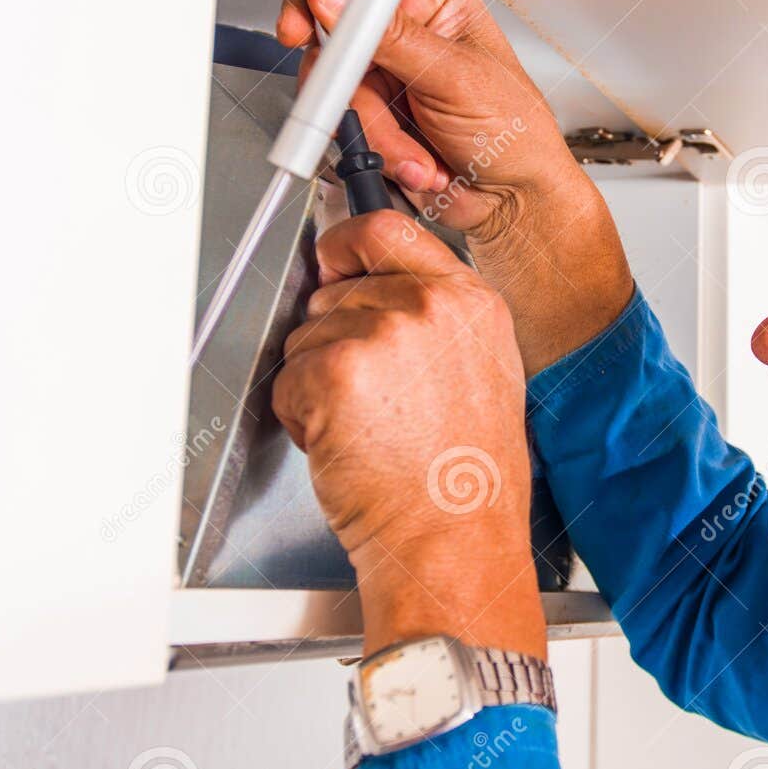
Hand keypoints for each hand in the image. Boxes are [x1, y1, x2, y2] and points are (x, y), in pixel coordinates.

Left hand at [272, 211, 543, 657]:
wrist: (455, 538)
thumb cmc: (466, 480)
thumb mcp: (482, 375)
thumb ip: (436, 322)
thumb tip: (376, 297)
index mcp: (471, 301)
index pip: (386, 230)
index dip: (345, 247)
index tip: (332, 261)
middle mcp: (430, 305)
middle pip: (334, 291)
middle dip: (333, 342)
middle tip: (374, 403)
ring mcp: (382, 333)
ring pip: (305, 338)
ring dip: (316, 385)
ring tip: (368, 430)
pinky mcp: (337, 370)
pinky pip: (285, 381)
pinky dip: (299, 418)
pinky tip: (346, 446)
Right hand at [276, 0, 634, 375]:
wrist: (512, 201)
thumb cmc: (514, 135)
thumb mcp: (454, 77)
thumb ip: (393, 36)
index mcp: (433, 4)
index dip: (322, 4)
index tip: (304, 30)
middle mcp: (406, 38)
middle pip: (335, 48)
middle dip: (358, 96)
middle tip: (381, 117)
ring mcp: (388, 82)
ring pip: (338, 98)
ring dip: (379, 136)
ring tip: (421, 153)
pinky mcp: (377, 122)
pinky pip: (347, 132)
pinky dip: (380, 155)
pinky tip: (417, 163)